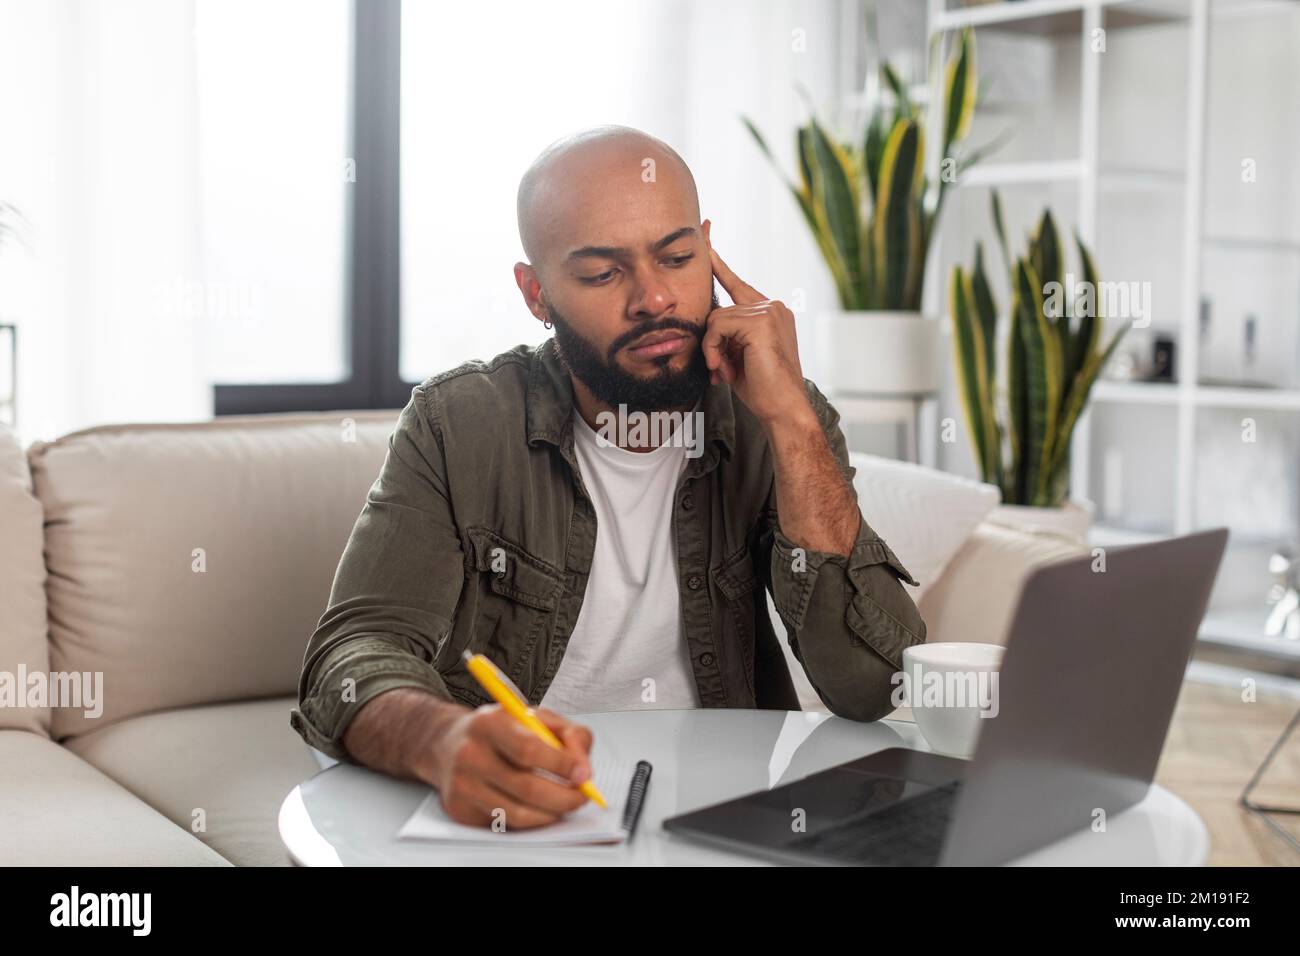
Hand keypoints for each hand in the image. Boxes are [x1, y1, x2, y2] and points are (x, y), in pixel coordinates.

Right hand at [421, 702, 594, 829]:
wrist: (449, 743)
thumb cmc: (500, 730)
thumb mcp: (537, 718)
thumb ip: (570, 735)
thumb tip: (583, 769)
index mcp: (490, 723)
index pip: (529, 749)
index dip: (561, 765)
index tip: (584, 775)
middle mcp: (470, 754)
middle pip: (526, 787)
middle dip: (564, 798)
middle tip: (581, 797)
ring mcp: (462, 784)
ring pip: (518, 814)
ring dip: (550, 814)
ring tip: (563, 804)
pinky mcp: (460, 809)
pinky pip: (505, 824)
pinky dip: (529, 820)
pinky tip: (537, 808)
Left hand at [702, 246, 813, 428]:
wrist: (783, 408)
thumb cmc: (762, 388)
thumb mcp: (738, 354)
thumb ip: (725, 334)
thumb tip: (704, 325)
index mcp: (769, 311)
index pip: (736, 281)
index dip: (717, 260)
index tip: (707, 230)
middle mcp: (772, 305)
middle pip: (719, 309)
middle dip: (712, 341)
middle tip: (720, 368)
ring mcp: (769, 310)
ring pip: (716, 318)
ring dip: (712, 348)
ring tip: (724, 370)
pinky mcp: (761, 320)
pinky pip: (718, 326)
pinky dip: (713, 348)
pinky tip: (723, 367)